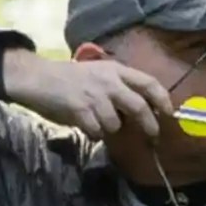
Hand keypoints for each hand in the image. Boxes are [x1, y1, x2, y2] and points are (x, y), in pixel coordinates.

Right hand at [2, 48, 173, 140]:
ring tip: (98, 123)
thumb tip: (141, 109)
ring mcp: (94, 95)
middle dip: (149, 124)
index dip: (163, 99)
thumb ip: (118, 88)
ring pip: (115, 123)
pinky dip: (93, 132)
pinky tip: (85, 125)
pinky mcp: (80, 110)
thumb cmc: (69, 78)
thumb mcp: (98, 74)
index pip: (149, 82)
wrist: (36, 77)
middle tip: (153, 135)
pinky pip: (96, 131)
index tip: (169, 113)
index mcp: (116, 70)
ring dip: (109, 129)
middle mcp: (108, 81)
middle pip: (139, 106)